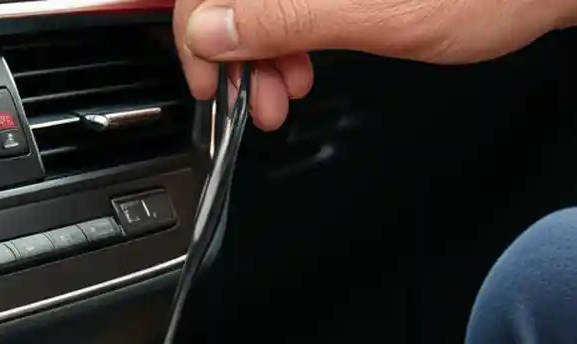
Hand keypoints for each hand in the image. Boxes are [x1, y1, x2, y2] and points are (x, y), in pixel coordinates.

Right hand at [175, 0, 562, 129]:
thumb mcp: (377, 15)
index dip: (198, 31)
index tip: (210, 80)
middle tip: (252, 101)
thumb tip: (208, 30)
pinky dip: (288, 38)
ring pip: (262, 2)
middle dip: (235, 49)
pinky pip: (292, 3)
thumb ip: (283, 17)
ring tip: (285, 94)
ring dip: (261, 51)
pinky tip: (303, 68)